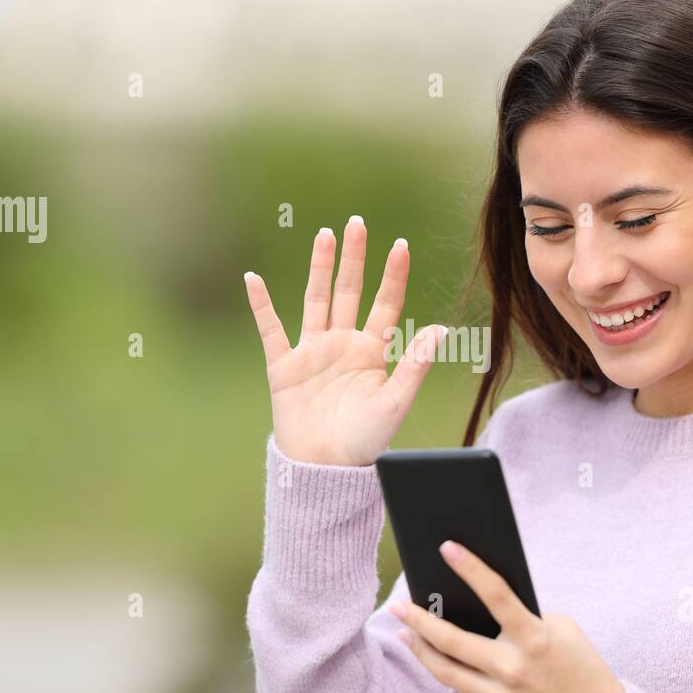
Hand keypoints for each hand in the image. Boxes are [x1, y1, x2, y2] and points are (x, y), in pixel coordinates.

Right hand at [243, 216, 446, 465]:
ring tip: (323, 234)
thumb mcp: (395, 402)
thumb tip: (440, 330)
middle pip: (349, 291)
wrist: (325, 468)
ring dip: (319, 267)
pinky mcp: (284, 366)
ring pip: (316, 299)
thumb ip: (416, 366)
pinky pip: (271, 329)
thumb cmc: (365, 441)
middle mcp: (343, 344)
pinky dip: (261, 304)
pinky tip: (252, 278)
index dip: (392, 275)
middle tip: (356, 223)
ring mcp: (312, 352)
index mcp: (372, 352)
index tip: (400, 244)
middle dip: (353, 258)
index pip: (385, 304)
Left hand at [388, 540, 626, 692]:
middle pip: (452, 641)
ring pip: (447, 672)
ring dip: (421, 649)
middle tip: (398, 605)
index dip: (469, 567)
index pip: (496, 594)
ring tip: (404, 632)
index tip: (446, 548)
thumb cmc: (582, 669)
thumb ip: (524, 619)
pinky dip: (456, 676)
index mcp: (534, 639)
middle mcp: (513, 669)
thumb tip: (480, 607)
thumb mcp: (562, 631)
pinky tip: (445, 662)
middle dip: (419, 619)